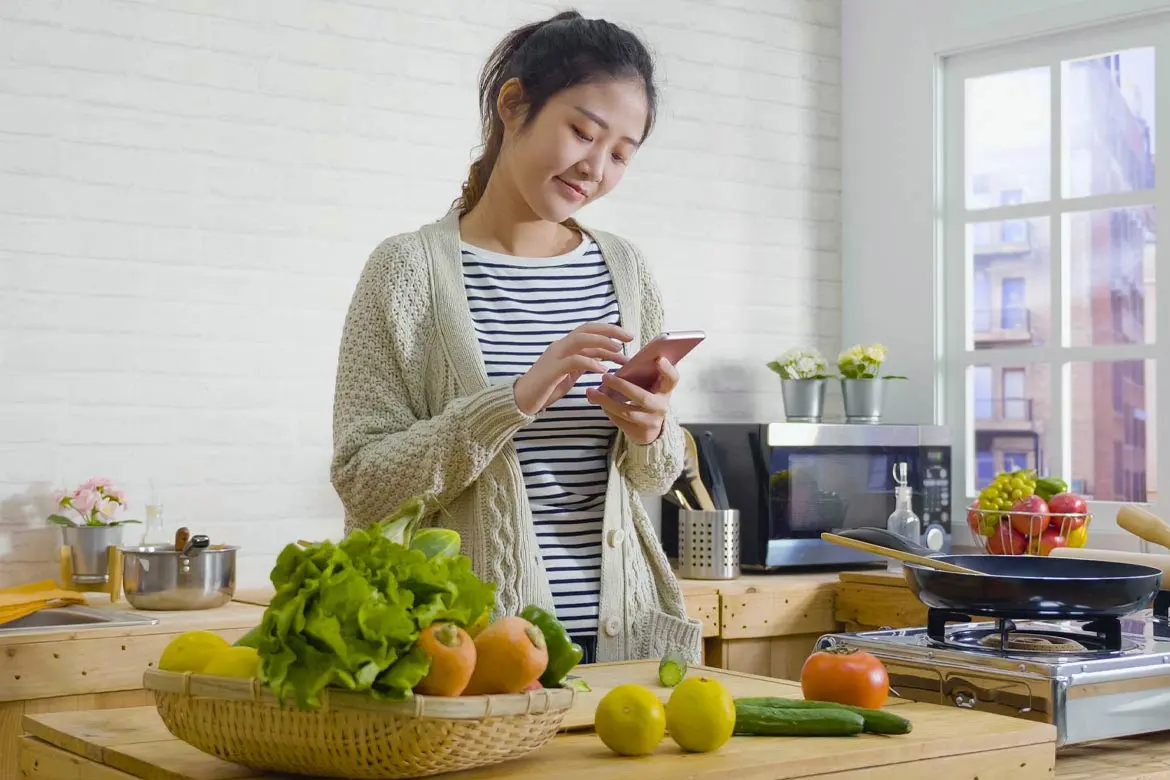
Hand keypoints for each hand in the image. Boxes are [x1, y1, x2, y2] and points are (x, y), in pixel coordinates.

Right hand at [513, 323, 631, 415]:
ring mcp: (555, 356)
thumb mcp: (571, 373)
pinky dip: (590, 363)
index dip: (609, 330)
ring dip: (602, 343)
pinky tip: (603, 370)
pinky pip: (574, 361)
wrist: (521, 399)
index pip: (589, 330)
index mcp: (565, 346)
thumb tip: (605, 358)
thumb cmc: (547, 387)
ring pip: (580, 340)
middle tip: (630, 338)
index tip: (627, 337)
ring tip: (618, 351)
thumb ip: (585, 363)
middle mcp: (560, 346)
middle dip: (610, 331)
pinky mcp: (552, 370)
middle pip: (587, 330)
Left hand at [585, 356, 678, 444]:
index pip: (672, 378)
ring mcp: (651, 421)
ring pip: (626, 412)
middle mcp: (661, 406)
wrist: (649, 427)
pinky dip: (607, 410)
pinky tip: (597, 402)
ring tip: (591, 392)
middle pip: (641, 396)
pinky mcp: (639, 432)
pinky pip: (620, 421)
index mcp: (665, 389)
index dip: (667, 369)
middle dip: (621, 386)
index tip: (658, 358)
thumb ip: (641, 372)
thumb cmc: (646, 395)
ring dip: (607, 401)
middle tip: (605, 377)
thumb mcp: (649, 385)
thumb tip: (617, 355)